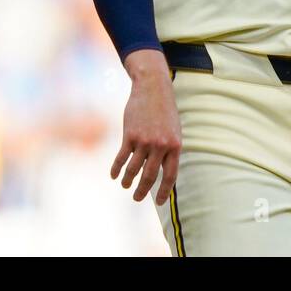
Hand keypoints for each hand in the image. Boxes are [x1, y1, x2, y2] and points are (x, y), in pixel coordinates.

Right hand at [113, 49, 181, 204]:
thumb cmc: (164, 110)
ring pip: (134, 169)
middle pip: (150, 176)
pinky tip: (114, 175)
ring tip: (125, 185)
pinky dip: (116, 169)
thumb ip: (169, 149)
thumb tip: (163, 171)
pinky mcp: (130, 135)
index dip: (164, 191)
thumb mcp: (174, 130)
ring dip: (128, 180)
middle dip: (142, 190)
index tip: (159, 202)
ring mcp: (145, 141)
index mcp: (175, 146)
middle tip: (136, 198)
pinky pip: (122, 158)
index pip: (170, 175)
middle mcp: (161, 146)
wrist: (153, 88)